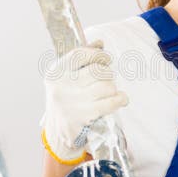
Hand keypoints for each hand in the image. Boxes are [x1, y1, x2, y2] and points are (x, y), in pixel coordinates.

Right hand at [43, 40, 128, 161]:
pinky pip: (110, 102)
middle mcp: (61, 86)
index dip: (97, 54)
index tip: (105, 59)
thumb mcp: (66, 78)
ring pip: (106, 86)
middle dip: (107, 74)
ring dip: (112, 88)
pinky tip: (121, 99)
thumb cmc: (66, 100)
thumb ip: (81, 59)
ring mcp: (72, 103)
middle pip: (97, 71)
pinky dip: (120, 99)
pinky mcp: (83, 117)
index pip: (79, 54)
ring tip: (109, 92)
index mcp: (55, 73)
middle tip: (107, 79)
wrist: (59, 134)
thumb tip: (99, 43)